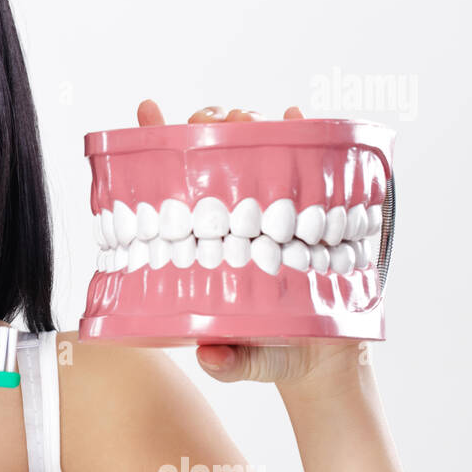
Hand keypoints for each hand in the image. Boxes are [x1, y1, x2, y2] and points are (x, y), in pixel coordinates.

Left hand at [135, 99, 363, 390]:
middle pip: (211, 152)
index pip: (171, 184)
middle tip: (213, 123)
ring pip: (254, 147)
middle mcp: (233, 218)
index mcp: (204, 243)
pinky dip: (302, 132)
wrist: (326, 358)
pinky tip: (293, 116)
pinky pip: (309, 160)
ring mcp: (272, 210)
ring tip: (247, 120)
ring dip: (248, 123)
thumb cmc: (273, 352)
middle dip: (208, 124)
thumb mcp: (247, 360)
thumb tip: (211, 357)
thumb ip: (229, 361)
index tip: (146, 109)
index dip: (154, 142)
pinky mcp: (315, 209)